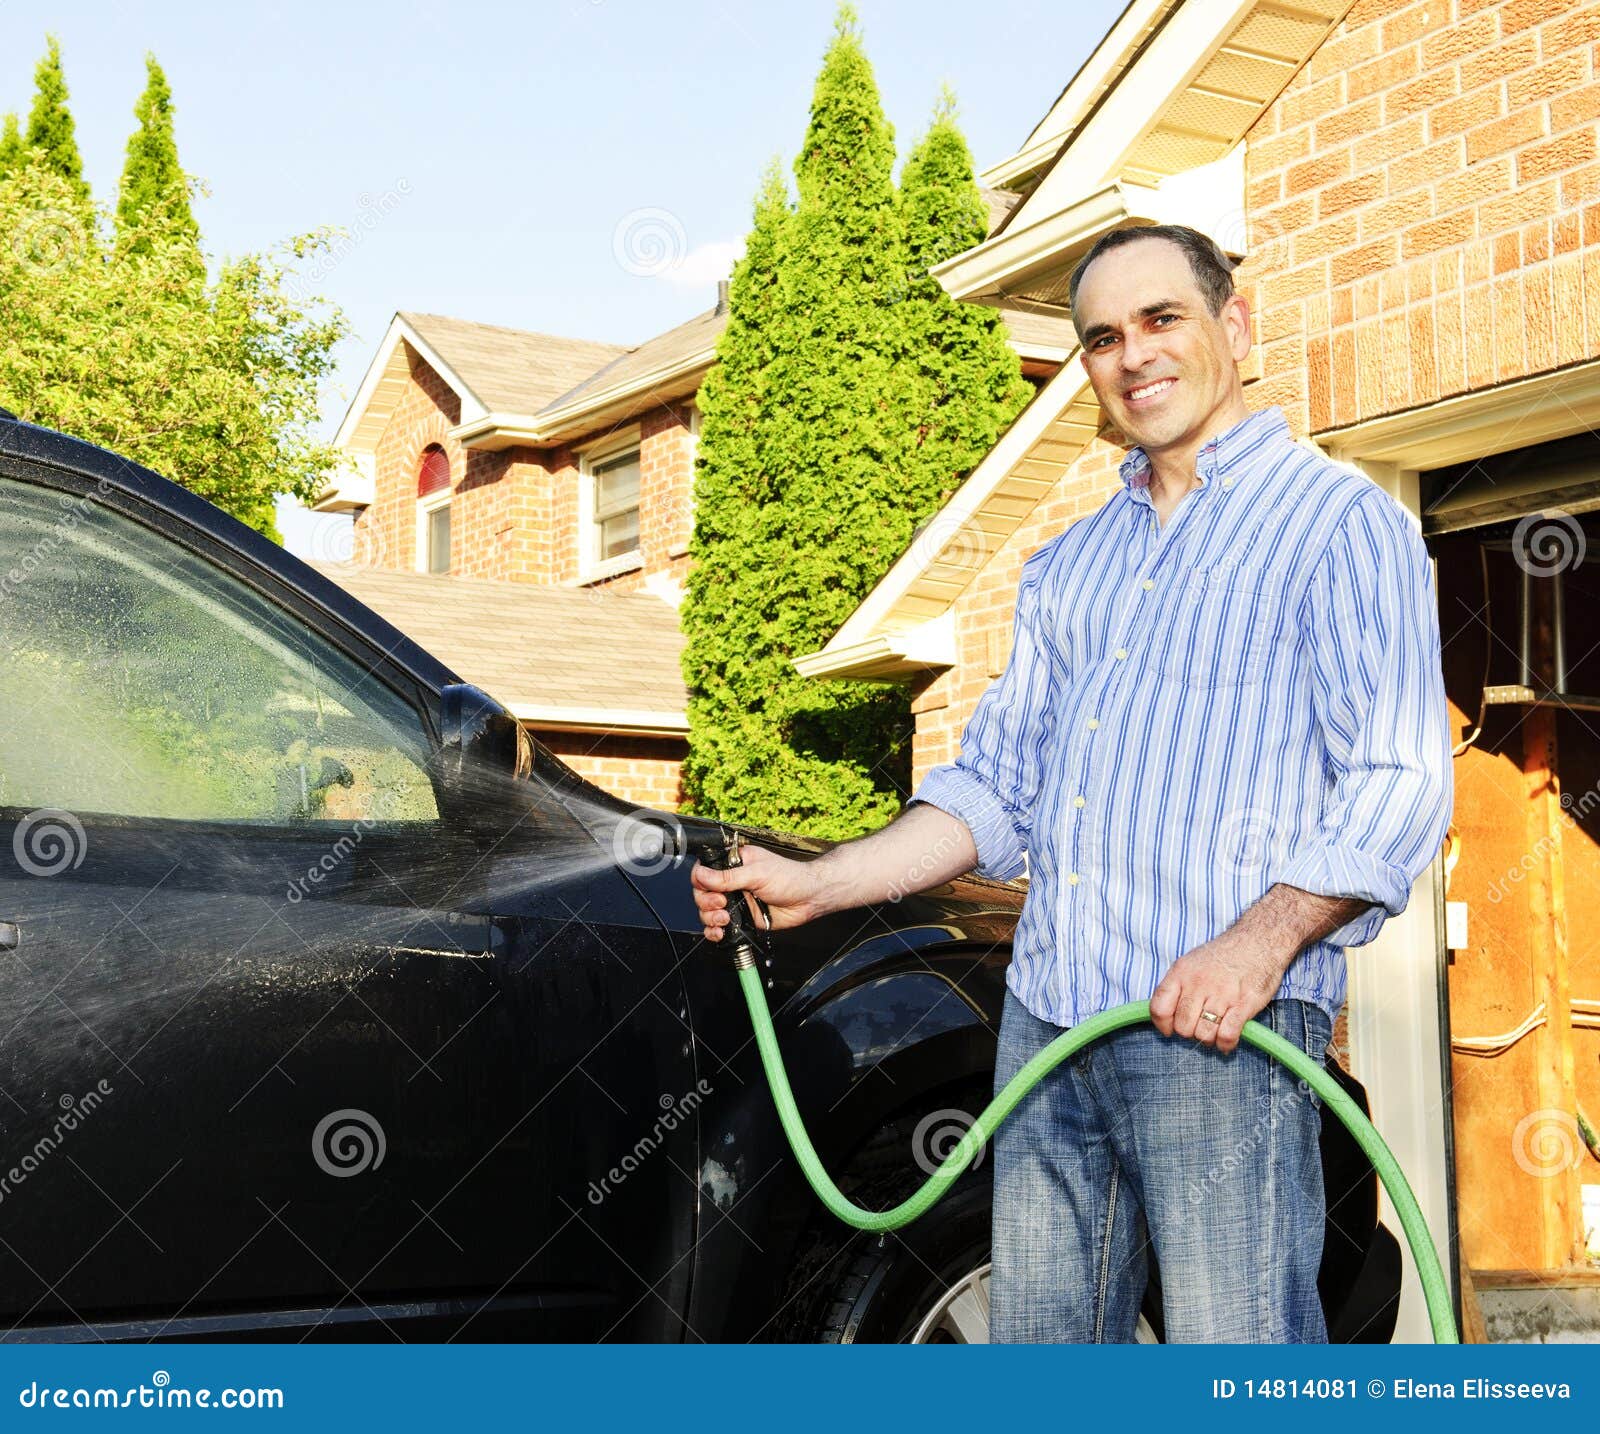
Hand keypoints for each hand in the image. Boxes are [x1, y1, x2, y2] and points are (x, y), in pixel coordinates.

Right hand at [690, 846, 821, 943]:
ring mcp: (736, 901)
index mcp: (734, 863)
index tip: (709, 888)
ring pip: (708, 912)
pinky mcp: (742, 919)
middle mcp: (732, 882)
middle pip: (702, 894)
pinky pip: (720, 927)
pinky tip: (721, 932)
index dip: (701, 881)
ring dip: (710, 918)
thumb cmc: (790, 878)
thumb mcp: (757, 873)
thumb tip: (701, 874)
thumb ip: (727, 877)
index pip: (704, 870)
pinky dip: (715, 932)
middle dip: (706, 902)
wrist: (809, 899)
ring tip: (724, 919)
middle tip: (722, 903)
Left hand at [1147, 931, 1293, 1054]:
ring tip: (1215, 1031)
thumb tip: (1166, 1014)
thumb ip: (1177, 986)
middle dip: (1189, 1033)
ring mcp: (1221, 994)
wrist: (1258, 940)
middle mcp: (1198, 984)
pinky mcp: (1243, 1004)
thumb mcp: (1190, 962)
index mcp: (1181, 973)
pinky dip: (1225, 1044)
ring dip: (1209, 1039)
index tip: (1169, 1030)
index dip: (1162, 1025)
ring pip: (1203, 1034)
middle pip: (1182, 1026)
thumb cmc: (1222, 955)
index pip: (1159, 1008)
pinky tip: (1226, 1041)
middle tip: (1199, 1027)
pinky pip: (1226, 1035)